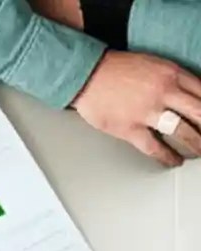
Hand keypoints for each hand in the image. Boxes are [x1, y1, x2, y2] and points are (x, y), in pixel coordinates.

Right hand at [72, 50, 200, 166]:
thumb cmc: (115, 69)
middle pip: (200, 113)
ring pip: (183, 132)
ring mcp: (147, 111)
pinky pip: (155, 147)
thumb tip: (189, 97)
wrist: (85, 75)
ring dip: (196, 145)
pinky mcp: (130, 128)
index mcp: (171, 74)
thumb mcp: (152, 64)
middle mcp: (163, 92)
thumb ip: (173, 79)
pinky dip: (168, 157)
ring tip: (199, 152)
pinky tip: (174, 161)